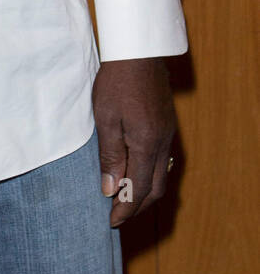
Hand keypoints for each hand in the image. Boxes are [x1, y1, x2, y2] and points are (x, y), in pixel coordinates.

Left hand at [92, 57, 176, 227]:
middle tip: (116, 216)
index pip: (139, 189)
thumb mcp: (106, 118)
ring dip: (144, 192)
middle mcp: (162, 143)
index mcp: (147, 144)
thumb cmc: (116, 81)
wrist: (138, 50)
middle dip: (136, 207)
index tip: (111, 222)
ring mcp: (167, 134)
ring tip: (123, 199)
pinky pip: (162, 161)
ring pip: (161, 175)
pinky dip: (149, 175)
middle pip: (155, 188)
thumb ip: (110, 155)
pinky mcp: (166, 125)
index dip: (125, 209)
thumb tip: (111, 190)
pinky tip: (135, 173)